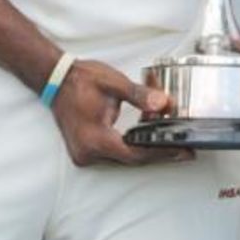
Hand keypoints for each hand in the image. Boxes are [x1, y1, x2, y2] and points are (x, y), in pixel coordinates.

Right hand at [51, 59, 191, 165]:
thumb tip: (163, 104)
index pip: (136, 153)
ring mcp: (84, 155)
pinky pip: (113, 154)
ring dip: (143, 148)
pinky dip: (129, 146)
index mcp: (96, 138)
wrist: (55, 80)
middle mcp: (88, 152)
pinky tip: (142, 135)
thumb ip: (140, 95)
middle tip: (183, 148)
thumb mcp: (114, 83)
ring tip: (165, 137)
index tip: (183, 151)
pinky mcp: (84, 151)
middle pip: (132, 160)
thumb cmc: (81, 81)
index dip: (162, 153)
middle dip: (157, 152)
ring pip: (123, 159)